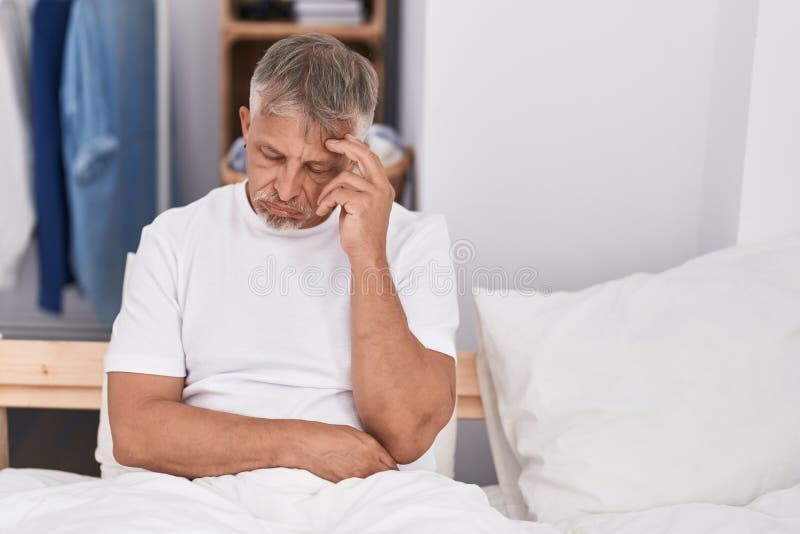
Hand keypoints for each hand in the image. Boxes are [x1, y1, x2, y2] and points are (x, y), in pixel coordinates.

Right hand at [294, 421, 397, 482]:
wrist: (308, 444)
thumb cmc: (329, 435)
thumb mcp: (355, 434)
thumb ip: (371, 446)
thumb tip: (380, 456)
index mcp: (372, 448)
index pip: (392, 466)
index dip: (392, 470)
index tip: (391, 472)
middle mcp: (368, 462)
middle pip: (387, 478)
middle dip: (387, 479)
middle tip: (385, 480)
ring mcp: (357, 475)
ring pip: (374, 486)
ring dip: (375, 485)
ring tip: (370, 482)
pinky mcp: (345, 484)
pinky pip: (359, 489)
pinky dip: (361, 489)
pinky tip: (357, 485)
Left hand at [316, 134, 394, 264]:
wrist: (367, 254)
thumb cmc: (360, 231)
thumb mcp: (360, 204)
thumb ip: (358, 187)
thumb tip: (347, 169)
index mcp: (384, 187)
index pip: (372, 158)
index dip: (357, 145)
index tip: (344, 138)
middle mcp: (383, 188)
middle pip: (365, 156)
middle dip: (345, 146)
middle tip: (329, 143)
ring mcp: (375, 195)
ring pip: (345, 177)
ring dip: (328, 190)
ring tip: (323, 203)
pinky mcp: (363, 203)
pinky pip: (338, 192)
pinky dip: (326, 201)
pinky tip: (323, 211)